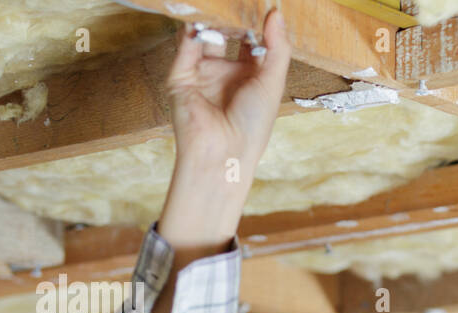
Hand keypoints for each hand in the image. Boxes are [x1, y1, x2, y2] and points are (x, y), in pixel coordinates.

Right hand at [157, 9, 291, 247]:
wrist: (223, 153)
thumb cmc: (253, 126)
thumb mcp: (272, 83)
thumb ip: (277, 47)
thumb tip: (276, 13)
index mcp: (251, 79)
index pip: (253, 42)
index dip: (257, 24)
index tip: (263, 5)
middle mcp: (226, 74)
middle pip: (227, 35)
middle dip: (232, 16)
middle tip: (240, 1)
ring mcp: (202, 73)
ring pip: (205, 36)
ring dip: (213, 19)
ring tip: (222, 4)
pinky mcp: (181, 75)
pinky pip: (185, 45)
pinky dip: (193, 28)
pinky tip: (204, 16)